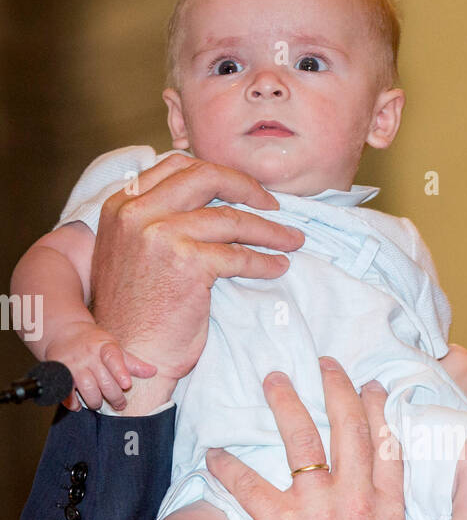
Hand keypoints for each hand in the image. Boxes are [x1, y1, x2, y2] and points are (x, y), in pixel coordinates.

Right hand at [45, 320, 157, 410]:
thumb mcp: (114, 347)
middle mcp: (88, 356)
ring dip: (96, 402)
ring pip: (88, 390)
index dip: (120, 372)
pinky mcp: (60, 374)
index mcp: (104, 347)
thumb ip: (131, 362)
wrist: (64, 332)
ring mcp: (74, 366)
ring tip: (99, 403)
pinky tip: (78, 404)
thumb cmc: (94, 342)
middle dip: (115, 397)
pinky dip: (72, 403)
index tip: (127, 384)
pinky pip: (66, 393)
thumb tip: (153, 371)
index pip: (113, 358)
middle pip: (104, 382)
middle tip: (120, 404)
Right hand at [89, 153, 304, 411]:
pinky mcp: (187, 263)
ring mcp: (161, 235)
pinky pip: (239, 255)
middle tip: (274, 205)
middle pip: (206, 178)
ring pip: (231, 219)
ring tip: (291, 239)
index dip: (218, 173)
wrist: (129, 352)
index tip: (243, 188)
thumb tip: (204, 202)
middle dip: (248, 187)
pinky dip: (265, 260)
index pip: (177, 167)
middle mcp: (137, 212)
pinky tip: (278, 266)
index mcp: (121, 204)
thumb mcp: (130, 250)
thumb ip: (154, 220)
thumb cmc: (135, 311)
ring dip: (269, 229)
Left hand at [205, 359, 413, 519]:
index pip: (386, 446)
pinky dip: (229, 467)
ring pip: (303, 439)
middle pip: (349, 428)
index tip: (371, 387)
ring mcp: (315, 506)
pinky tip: (214, 454)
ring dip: (287, 404)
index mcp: (387, 511)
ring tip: (274, 380)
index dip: (378, 410)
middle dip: (336, 389)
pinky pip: (249, 483)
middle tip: (325, 364)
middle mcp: (355, 498)